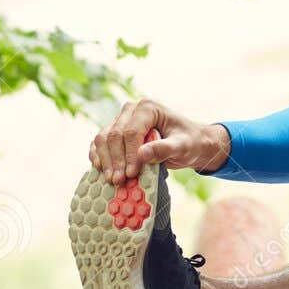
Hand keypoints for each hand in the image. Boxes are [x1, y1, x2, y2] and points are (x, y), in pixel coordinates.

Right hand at [88, 98, 230, 183]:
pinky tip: (102, 171)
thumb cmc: (188, 142)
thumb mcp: (182, 146)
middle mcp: (131, 110)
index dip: (129, 154)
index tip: (131, 174)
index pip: (131, 131)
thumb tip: (142, 155)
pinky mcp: (116, 132)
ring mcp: (121, 120)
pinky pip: (100, 144)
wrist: (189, 143)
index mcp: (148, 107)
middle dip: (116, 160)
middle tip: (119, 181)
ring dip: (105, 160)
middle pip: (114, 135)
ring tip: (113, 180)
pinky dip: (99, 157)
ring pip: (103, 138)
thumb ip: (164, 149)